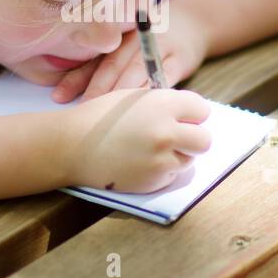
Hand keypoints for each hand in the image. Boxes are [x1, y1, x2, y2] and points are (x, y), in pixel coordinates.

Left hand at [50, 4, 210, 102]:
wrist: (194, 22)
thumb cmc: (150, 39)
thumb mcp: (126, 41)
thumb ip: (102, 60)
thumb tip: (64, 90)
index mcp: (117, 34)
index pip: (93, 58)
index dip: (75, 78)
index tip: (59, 96)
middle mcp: (135, 37)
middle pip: (112, 65)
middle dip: (95, 89)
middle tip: (82, 111)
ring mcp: (159, 46)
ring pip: (137, 70)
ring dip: (121, 94)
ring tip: (107, 116)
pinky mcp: (179, 59)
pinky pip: (164, 76)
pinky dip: (152, 92)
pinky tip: (142, 110)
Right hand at [61, 87, 212, 192]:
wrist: (72, 145)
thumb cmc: (100, 117)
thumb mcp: (134, 98)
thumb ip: (164, 104)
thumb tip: (188, 116)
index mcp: (164, 104)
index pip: (201, 110)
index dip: (191, 114)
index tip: (182, 118)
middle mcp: (167, 131)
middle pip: (204, 139)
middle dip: (192, 138)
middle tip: (174, 138)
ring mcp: (162, 158)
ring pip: (188, 159)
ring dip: (176, 156)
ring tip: (148, 150)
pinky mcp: (154, 180)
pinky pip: (171, 175)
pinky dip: (161, 171)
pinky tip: (139, 162)